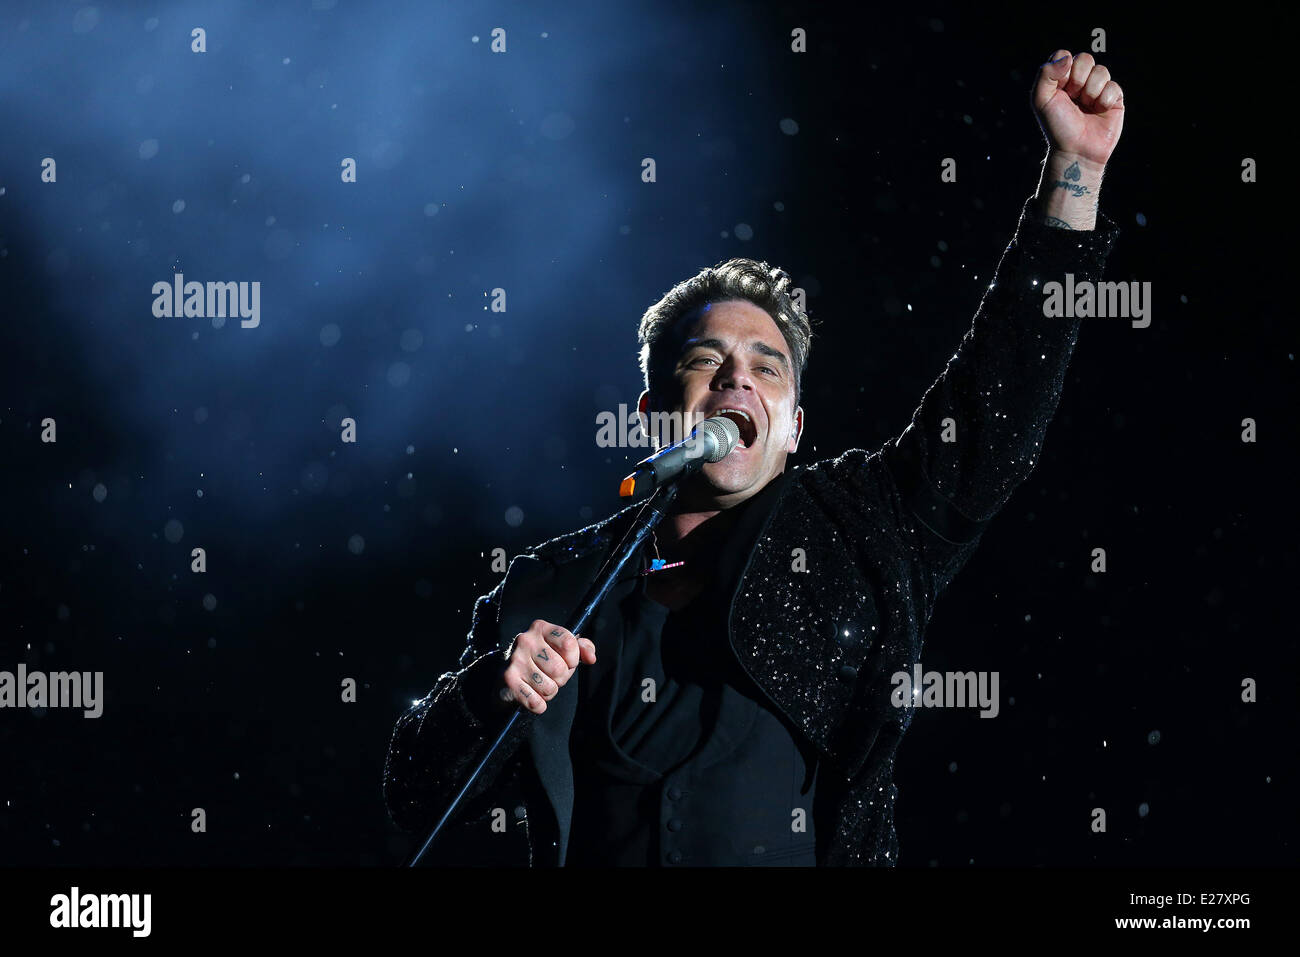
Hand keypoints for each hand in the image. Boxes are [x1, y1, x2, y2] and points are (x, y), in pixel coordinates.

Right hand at [497, 619, 596, 713]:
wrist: (508, 673)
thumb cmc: (541, 659)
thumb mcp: (562, 648)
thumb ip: (582, 648)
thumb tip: (590, 657)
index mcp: (541, 628)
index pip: (569, 644)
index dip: (573, 659)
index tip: (568, 662)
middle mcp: (526, 640)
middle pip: (559, 669)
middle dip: (561, 678)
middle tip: (552, 675)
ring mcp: (516, 660)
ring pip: (549, 687)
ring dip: (549, 691)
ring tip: (541, 684)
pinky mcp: (509, 680)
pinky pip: (535, 702)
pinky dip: (538, 704)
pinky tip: (533, 694)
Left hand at [1032, 50, 1124, 166]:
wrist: (1076, 150)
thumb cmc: (1057, 126)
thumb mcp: (1041, 100)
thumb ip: (1046, 74)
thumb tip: (1067, 57)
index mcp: (1060, 79)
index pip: (1064, 55)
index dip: (1063, 69)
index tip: (1059, 88)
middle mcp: (1079, 81)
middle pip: (1084, 58)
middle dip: (1078, 79)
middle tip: (1072, 97)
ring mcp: (1097, 89)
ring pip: (1101, 71)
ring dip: (1091, 91)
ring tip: (1086, 106)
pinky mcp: (1114, 98)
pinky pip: (1113, 86)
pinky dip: (1104, 100)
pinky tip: (1099, 111)